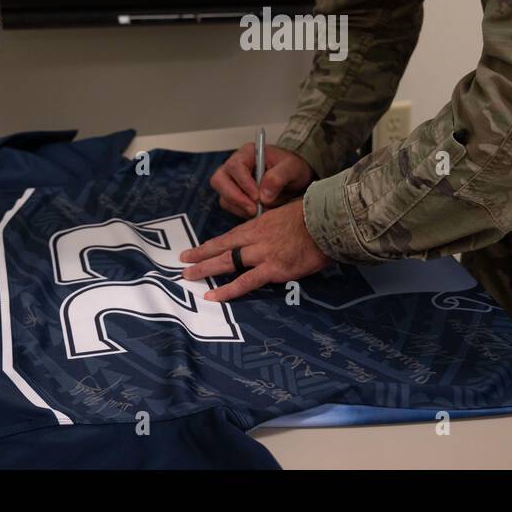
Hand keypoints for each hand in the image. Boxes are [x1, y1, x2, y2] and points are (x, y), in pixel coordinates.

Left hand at [179, 200, 330, 302]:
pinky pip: (246, 282)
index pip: (228, 236)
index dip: (210, 244)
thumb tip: (267, 235)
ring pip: (227, 262)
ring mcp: (263, 254)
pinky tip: (212, 296)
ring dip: (205, 269)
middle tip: (182, 262)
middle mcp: (256, 238)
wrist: (329, 223)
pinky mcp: (274, 269)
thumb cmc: (312, 218)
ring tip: (188, 277)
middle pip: (222, 248)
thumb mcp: (286, 215)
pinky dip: (228, 290)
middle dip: (200, 256)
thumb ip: (273, 226)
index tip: (195, 250)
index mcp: (259, 224)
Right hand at [209, 141, 313, 217]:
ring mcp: (232, 181)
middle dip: (235, 197)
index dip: (244, 183)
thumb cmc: (292, 168)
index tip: (257, 197)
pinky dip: (241, 212)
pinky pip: (229, 206)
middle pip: (219, 180)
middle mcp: (235, 166)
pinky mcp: (233, 195)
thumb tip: (263, 195)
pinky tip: (257, 213)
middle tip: (254, 209)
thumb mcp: (292, 168)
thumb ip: (279, 177)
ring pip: (223, 196)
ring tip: (260, 211)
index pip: (236, 166)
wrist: (294, 179)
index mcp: (248, 153)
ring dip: (240, 207)